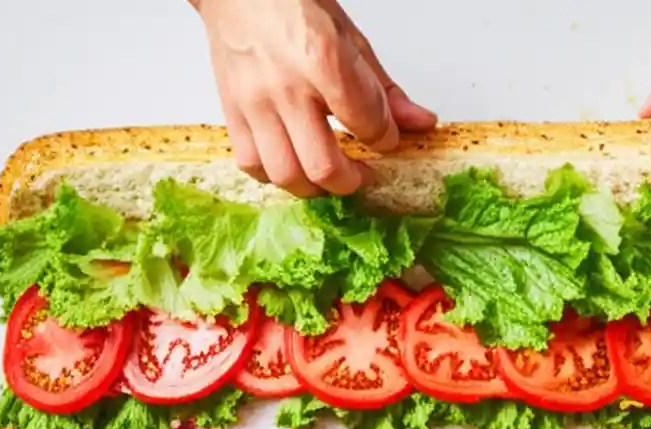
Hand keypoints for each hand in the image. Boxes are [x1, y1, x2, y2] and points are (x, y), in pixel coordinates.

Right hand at [192, 0, 436, 196]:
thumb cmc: (293, 4)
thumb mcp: (350, 38)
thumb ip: (385, 89)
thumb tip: (419, 123)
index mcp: (323, 60)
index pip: (367, 125)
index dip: (385, 140)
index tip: (386, 138)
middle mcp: (286, 88)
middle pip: (323, 167)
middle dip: (352, 180)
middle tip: (363, 172)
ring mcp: (254, 103)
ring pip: (286, 175)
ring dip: (315, 187)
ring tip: (330, 173)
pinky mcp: (231, 112)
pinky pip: (252, 165)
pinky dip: (276, 175)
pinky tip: (294, 162)